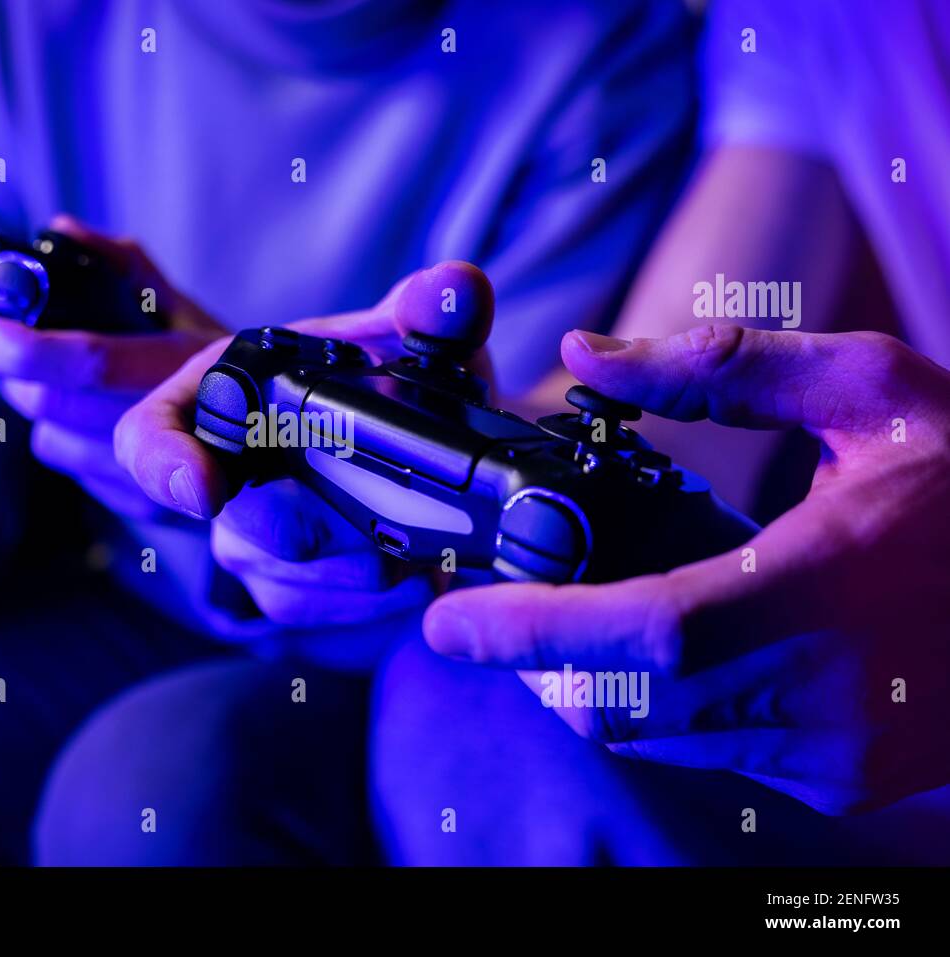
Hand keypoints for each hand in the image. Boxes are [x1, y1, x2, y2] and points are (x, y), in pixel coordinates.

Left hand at [0, 217, 224, 517]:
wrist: (273, 441)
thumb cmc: (217, 364)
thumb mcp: (180, 307)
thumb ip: (122, 266)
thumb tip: (63, 232)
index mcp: (185, 362)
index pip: (95, 361)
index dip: (31, 349)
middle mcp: (178, 425)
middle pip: (55, 405)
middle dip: (21, 375)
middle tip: (12, 349)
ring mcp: (162, 478)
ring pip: (52, 440)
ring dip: (43, 410)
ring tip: (62, 386)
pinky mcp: (148, 510)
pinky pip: (71, 468)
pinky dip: (66, 441)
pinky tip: (91, 423)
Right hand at [116, 261, 495, 627]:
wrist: (415, 440)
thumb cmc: (387, 380)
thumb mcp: (409, 339)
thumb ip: (428, 309)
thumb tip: (458, 290)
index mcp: (224, 397)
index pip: (149, 438)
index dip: (162, 465)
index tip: (205, 489)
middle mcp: (219, 477)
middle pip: (246, 530)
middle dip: (327, 529)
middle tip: (394, 520)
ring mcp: (247, 544)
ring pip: (288, 586)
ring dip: (364, 573)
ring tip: (422, 544)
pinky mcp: (285, 594)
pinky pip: (317, 618)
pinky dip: (376, 605)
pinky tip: (419, 574)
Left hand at [425, 324, 949, 813]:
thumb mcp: (870, 390)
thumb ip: (719, 371)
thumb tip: (587, 358)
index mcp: (822, 591)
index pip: (638, 638)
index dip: (528, 634)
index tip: (450, 622)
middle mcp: (822, 697)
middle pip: (620, 705)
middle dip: (539, 662)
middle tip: (500, 609)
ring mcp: (834, 756)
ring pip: (656, 737)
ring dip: (593, 682)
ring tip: (580, 614)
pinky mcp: (842, 782)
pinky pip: (709, 753)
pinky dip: (662, 704)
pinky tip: (671, 646)